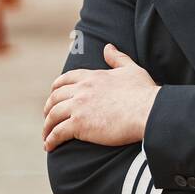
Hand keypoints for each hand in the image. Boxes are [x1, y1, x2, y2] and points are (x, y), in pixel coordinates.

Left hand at [42, 43, 159, 151]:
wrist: (147, 111)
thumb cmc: (143, 92)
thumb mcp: (131, 69)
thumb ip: (117, 58)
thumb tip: (108, 47)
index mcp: (92, 77)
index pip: (66, 79)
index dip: (56, 88)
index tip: (54, 95)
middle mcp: (82, 90)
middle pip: (55, 97)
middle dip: (48, 107)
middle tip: (48, 117)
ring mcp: (79, 107)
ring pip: (53, 116)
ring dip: (47, 126)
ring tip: (46, 136)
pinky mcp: (80, 125)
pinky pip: (58, 133)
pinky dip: (51, 140)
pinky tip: (49, 146)